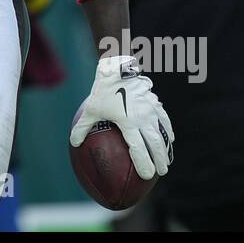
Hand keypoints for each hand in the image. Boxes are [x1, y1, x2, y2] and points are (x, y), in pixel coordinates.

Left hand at [70, 55, 173, 179]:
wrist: (118, 68)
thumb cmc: (102, 90)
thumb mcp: (90, 109)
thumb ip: (82, 128)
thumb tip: (73, 143)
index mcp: (128, 122)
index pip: (138, 148)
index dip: (144, 163)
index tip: (147, 175)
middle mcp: (143, 118)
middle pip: (155, 143)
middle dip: (160, 159)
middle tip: (162, 172)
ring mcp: (151, 109)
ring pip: (162, 132)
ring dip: (166, 147)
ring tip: (168, 159)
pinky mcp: (155, 102)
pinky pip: (164, 119)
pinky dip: (168, 130)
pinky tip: (170, 137)